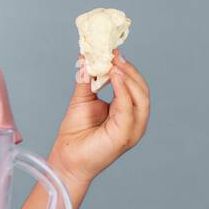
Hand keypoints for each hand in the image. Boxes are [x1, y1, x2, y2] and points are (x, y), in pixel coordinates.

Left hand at [49, 47, 149, 186]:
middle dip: (128, 69)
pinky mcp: (126, 134)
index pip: (134, 85)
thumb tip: (86, 56)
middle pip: (142, 89)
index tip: (112, 50)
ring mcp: (133, 128)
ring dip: (128, 76)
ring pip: (141, 96)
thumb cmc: (76, 134)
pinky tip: (113, 76)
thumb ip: (87, 79)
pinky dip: (123, 89)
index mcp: (127, 111)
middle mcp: (135, 120)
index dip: (125, 67)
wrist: (67, 158)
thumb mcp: (82, 99)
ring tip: (114, 62)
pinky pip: (128, 107)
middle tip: (113, 53)